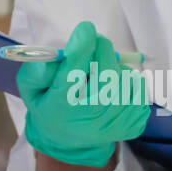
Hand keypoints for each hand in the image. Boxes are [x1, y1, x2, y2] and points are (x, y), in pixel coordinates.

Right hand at [17, 21, 149, 167]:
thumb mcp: (31, 88)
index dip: (83, 47)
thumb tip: (54, 54)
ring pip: (128, 81)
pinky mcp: (133, 126)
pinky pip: (140, 92)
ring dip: (117, 68)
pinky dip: (130, 82)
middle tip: (96, 45)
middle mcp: (90, 118)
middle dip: (104, 52)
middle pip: (108, 74)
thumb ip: (36, 71)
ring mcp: (115, 124)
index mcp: (61, 106)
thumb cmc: (49, 105)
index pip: (74, 72)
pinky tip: (115, 88)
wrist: (68, 141)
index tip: (87, 29)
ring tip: (102, 73)